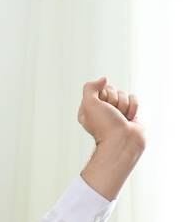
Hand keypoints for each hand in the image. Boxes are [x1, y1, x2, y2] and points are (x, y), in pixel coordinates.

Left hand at [77, 77, 145, 200]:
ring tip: (121, 119)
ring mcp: (116, 112)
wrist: (123, 142)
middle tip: (113, 115)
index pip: (100, 88)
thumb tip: (103, 79)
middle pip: (113, 90)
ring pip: (124, 94)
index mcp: (89, 108)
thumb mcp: (89, 104)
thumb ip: (90, 87)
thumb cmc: (104, 126)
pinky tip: (129, 120)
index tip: (103, 108)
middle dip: (115, 101)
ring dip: (124, 106)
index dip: (104, 95)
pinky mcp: (129, 113)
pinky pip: (134, 99)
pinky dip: (133, 108)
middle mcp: (102, 110)